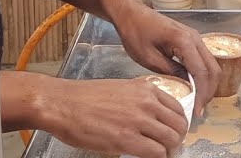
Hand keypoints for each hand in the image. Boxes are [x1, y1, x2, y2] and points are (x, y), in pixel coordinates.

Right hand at [36, 77, 188, 157]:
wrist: (61, 104)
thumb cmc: (83, 99)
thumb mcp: (119, 90)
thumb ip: (139, 102)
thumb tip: (151, 119)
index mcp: (145, 89)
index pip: (178, 109)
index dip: (178, 125)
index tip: (173, 134)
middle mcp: (146, 102)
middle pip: (179, 126)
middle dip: (177, 141)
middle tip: (168, 149)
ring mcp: (138, 120)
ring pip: (172, 140)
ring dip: (169, 152)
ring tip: (159, 156)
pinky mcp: (127, 139)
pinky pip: (156, 153)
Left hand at [108, 0, 219, 111]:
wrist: (131, 14)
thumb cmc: (135, 33)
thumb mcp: (149, 58)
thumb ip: (171, 72)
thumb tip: (188, 87)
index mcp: (184, 41)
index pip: (202, 72)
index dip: (202, 94)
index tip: (196, 111)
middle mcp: (195, 38)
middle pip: (213, 69)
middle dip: (208, 91)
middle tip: (198, 109)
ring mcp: (195, 37)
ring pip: (211, 64)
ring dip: (207, 84)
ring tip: (197, 101)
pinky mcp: (191, 40)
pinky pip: (204, 60)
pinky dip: (203, 75)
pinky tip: (194, 87)